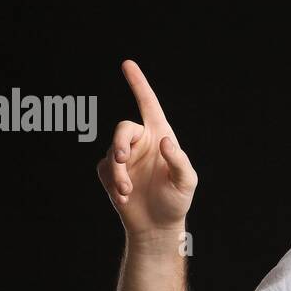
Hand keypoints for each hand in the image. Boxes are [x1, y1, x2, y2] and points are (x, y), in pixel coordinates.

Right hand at [96, 60, 197, 235]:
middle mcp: (141, 142)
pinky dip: (113, 183)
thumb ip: (178, 160)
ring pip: (112, 152)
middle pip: (122, 128)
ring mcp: (124, 157)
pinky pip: (105, 169)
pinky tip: (124, 197)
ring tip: (127, 191)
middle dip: (120, 142)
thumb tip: (164, 141)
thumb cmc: (176, 201)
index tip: (127, 64)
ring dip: (119, 173)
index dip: (138, 85)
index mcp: (160, 136)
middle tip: (122, 159)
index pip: (148, 105)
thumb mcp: (185, 182)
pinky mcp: (110, 173)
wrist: (157, 226)